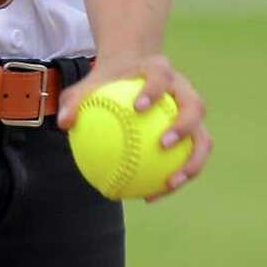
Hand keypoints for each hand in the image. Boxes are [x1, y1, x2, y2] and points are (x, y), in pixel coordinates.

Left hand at [57, 52, 212, 202]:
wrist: (134, 73)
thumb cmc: (109, 81)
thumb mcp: (87, 86)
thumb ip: (75, 101)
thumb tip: (64, 123)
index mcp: (160, 71)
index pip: (161, 78)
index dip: (153, 91)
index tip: (138, 108)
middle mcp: (183, 90)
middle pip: (195, 107)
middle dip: (183, 126)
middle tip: (162, 145)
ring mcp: (192, 112)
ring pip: (203, 137)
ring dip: (192, 162)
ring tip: (170, 183)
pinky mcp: (195, 132)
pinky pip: (190, 157)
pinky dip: (175, 177)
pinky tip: (151, 195)